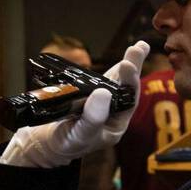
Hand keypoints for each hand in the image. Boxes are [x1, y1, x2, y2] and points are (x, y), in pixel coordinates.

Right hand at [0, 40, 148, 167]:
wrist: (50, 142)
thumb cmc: (67, 143)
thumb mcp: (80, 135)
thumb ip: (93, 118)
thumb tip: (104, 92)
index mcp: (116, 123)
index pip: (128, 101)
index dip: (130, 82)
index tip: (127, 65)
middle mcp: (114, 110)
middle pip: (127, 87)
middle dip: (133, 67)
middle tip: (137, 50)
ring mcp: (103, 100)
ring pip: (118, 79)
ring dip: (128, 62)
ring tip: (140, 46)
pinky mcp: (92, 92)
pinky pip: (104, 78)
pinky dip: (113, 67)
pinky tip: (126, 53)